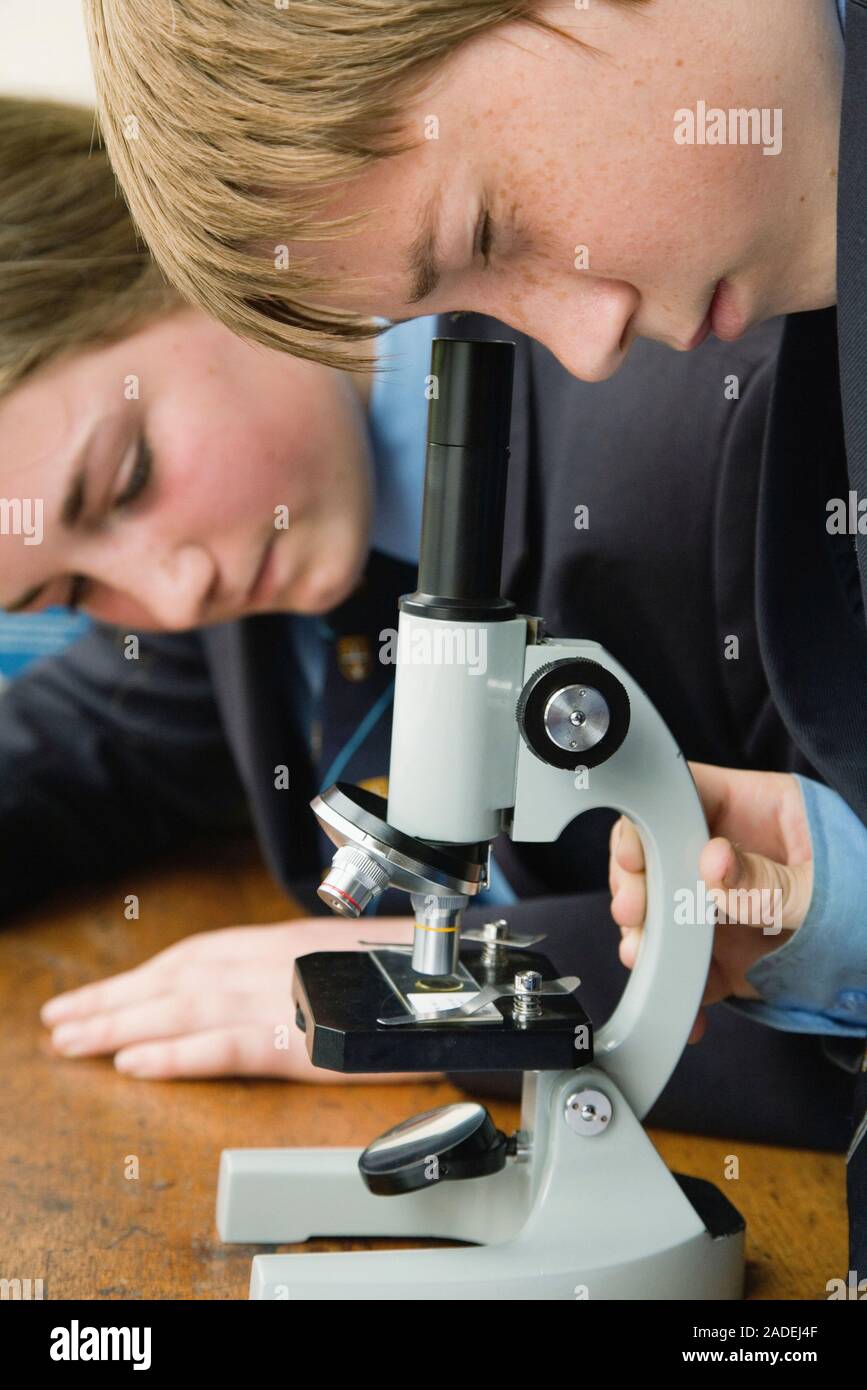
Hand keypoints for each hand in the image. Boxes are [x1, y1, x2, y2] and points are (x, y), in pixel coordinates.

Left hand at [41, 917, 421, 1081]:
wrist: (455, 975)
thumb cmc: (404, 968)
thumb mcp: (337, 957)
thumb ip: (293, 967)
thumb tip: (266, 979)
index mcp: (277, 943)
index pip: (192, 956)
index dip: (140, 977)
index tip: (102, 993)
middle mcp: (266, 963)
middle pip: (170, 982)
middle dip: (109, 1002)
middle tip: (61, 1022)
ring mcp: (277, 998)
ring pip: (178, 1011)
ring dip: (118, 1027)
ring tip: (73, 1042)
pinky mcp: (294, 1039)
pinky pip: (219, 1049)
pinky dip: (174, 1057)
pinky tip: (136, 1065)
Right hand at [609, 762, 813, 1043]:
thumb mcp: (829, 886)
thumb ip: (769, 879)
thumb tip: (712, 862)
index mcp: (759, 808)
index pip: (687, 793)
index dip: (651, 817)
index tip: (635, 856)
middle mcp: (731, 850)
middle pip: (659, 850)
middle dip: (638, 885)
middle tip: (635, 914)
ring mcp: (725, 899)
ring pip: (662, 909)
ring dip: (650, 940)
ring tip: (650, 962)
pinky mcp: (727, 947)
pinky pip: (690, 963)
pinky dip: (684, 990)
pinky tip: (691, 1011)